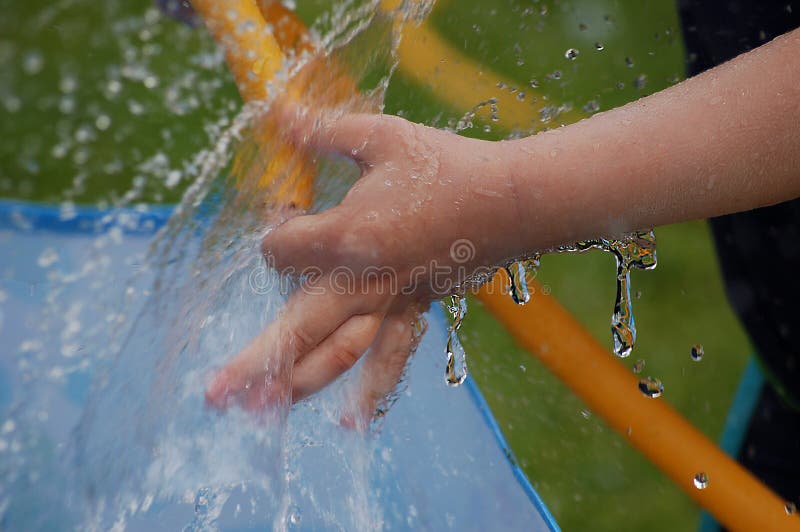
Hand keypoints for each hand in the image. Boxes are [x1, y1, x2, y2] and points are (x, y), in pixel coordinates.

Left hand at [205, 110, 523, 422]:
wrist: (513, 202)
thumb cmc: (446, 167)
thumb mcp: (382, 138)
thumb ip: (324, 130)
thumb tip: (279, 112)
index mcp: (346, 237)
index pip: (280, 249)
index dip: (274, 231)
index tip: (287, 212)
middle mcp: (362, 282)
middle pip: (295, 327)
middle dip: (253, 363)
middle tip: (214, 396)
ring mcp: (390, 304)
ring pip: (338, 355)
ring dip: (299, 385)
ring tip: (262, 413)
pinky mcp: (415, 311)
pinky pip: (389, 358)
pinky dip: (371, 393)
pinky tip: (352, 425)